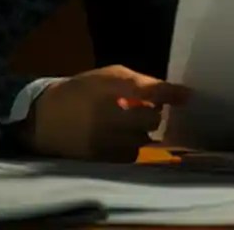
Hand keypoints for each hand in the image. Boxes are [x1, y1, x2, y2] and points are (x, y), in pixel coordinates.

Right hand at [23, 65, 191, 161]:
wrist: (45, 117)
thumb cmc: (82, 91)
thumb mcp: (108, 76)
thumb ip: (138, 83)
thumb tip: (170, 94)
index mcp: (111, 86)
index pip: (150, 91)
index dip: (171, 94)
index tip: (187, 96)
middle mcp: (109, 113)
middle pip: (151, 120)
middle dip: (154, 116)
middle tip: (148, 112)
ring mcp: (105, 138)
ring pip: (143, 140)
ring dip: (143, 133)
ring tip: (129, 126)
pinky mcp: (101, 157)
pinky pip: (131, 155)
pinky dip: (131, 147)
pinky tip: (120, 139)